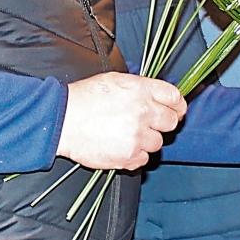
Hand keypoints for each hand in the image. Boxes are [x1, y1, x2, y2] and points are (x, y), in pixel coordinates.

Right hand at [58, 72, 185, 170]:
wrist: (63, 120)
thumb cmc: (84, 98)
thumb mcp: (115, 80)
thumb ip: (140, 88)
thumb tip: (156, 96)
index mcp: (141, 90)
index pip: (175, 98)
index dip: (177, 105)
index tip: (175, 110)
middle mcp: (143, 112)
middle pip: (171, 122)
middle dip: (162, 123)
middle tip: (149, 124)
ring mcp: (137, 136)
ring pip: (157, 143)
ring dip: (146, 140)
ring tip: (127, 135)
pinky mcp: (128, 156)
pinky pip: (143, 159)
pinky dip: (135, 155)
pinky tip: (121, 146)